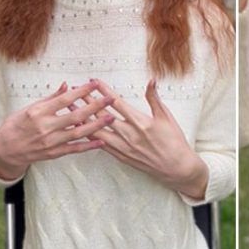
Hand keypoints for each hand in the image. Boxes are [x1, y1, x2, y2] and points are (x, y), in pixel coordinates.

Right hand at [0, 80, 114, 180]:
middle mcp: (45, 127)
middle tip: (110, 99)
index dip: (81, 91)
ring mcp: (50, 142)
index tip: (95, 84)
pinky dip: (88, 146)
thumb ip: (50, 98)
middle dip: (95, 106)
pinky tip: (101, 141)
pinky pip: (74, 149)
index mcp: (38, 112)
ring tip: (110, 118)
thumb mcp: (29, 108)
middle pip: (76, 115)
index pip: (65, 99)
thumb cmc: (15, 125)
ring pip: (78, 133)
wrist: (5, 150)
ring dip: (96, 125)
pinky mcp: (53, 153)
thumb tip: (66, 86)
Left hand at [87, 79, 208, 197]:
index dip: (103, 91)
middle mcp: (129, 135)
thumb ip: (154, 98)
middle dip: (87, 102)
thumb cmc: (174, 141)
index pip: (117, 103)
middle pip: (102, 116)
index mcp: (140, 122)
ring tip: (71, 110)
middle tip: (75, 92)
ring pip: (98, 132)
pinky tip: (80, 130)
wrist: (176, 168)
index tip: (93, 81)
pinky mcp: (121, 157)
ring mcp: (124, 147)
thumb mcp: (166, 117)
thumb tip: (151, 81)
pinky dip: (89, 137)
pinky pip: (101, 145)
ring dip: (83, 120)